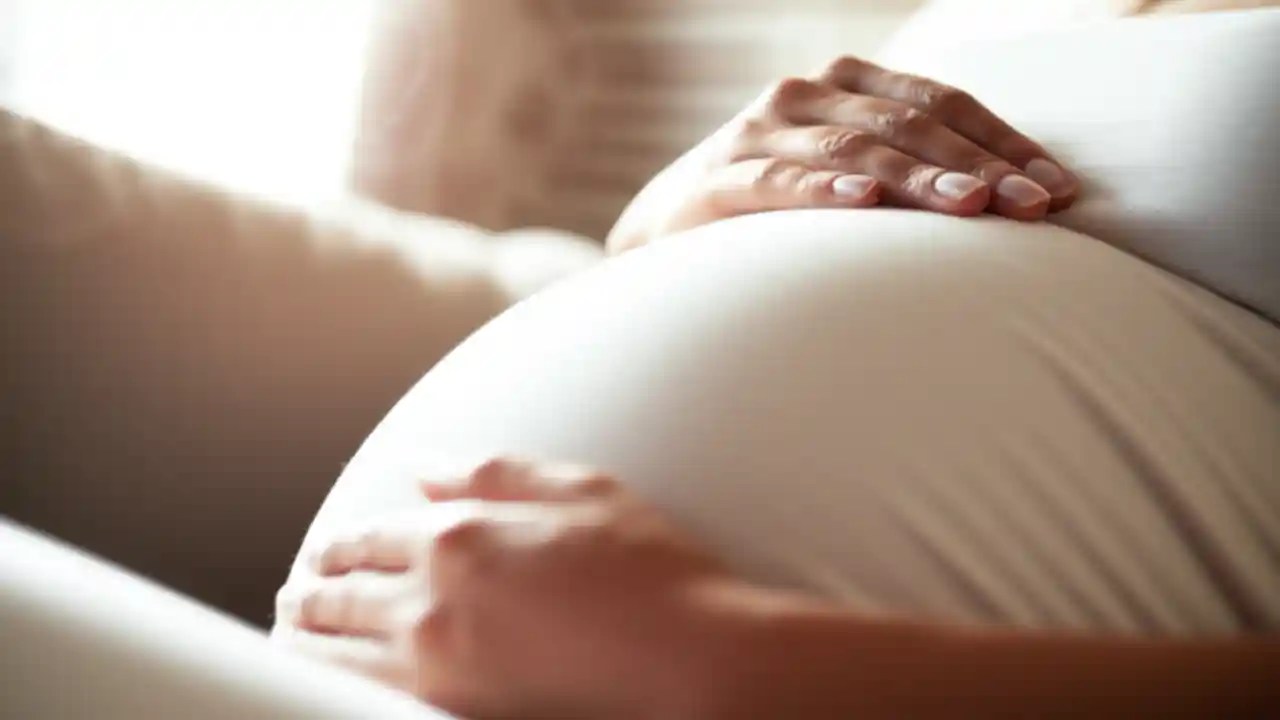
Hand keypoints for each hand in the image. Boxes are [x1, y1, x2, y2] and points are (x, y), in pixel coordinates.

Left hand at [272, 458, 736, 718]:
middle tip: (296, 592)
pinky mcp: (450, 713)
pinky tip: (328, 682)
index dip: (343, 543)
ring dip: (303, 637)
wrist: (695, 662)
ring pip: (332, 652)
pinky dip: (329, 684)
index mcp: (461, 537)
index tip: (330, 551)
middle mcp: (433, 601)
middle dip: (311, 589)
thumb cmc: (655, 576)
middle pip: (339, 594)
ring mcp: (435, 667)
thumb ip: (496, 475)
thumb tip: (428, 472)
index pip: (371, 537)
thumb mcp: (583, 491)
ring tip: (292, 633)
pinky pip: (359, 698)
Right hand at [606, 55, 1078, 253]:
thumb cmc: (780, 208)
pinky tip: (865, 203)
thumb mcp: (848, 176)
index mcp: (846, 84)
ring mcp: (759, 133)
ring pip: (853, 148)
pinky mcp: (719, 181)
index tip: (1060, 190)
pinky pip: (779, 183)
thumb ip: (912, 174)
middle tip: (1032, 207)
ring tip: (970, 204)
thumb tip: (1022, 205)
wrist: (669, 230)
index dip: (1004, 142)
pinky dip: (824, 190)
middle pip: (908, 122)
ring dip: (917, 177)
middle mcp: (805, 95)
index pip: (942, 102)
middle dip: (977, 164)